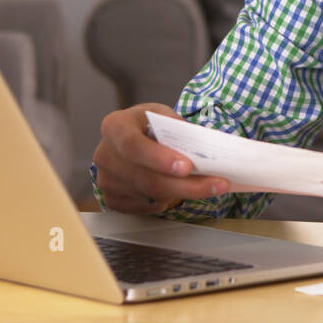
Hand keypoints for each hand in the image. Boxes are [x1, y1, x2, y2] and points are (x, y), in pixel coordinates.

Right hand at [92, 102, 228, 214]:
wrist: (133, 137)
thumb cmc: (148, 125)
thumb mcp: (163, 116)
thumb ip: (178, 128)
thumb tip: (202, 148)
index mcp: (115, 126)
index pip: (133, 145)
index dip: (159, 158)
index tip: (187, 167)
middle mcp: (105, 154)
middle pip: (146, 178)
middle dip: (185, 185)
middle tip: (217, 185)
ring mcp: (106, 179)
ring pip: (151, 195)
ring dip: (184, 194)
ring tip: (208, 186)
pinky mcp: (111, 198)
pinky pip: (145, 207)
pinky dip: (166, 202)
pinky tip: (176, 191)